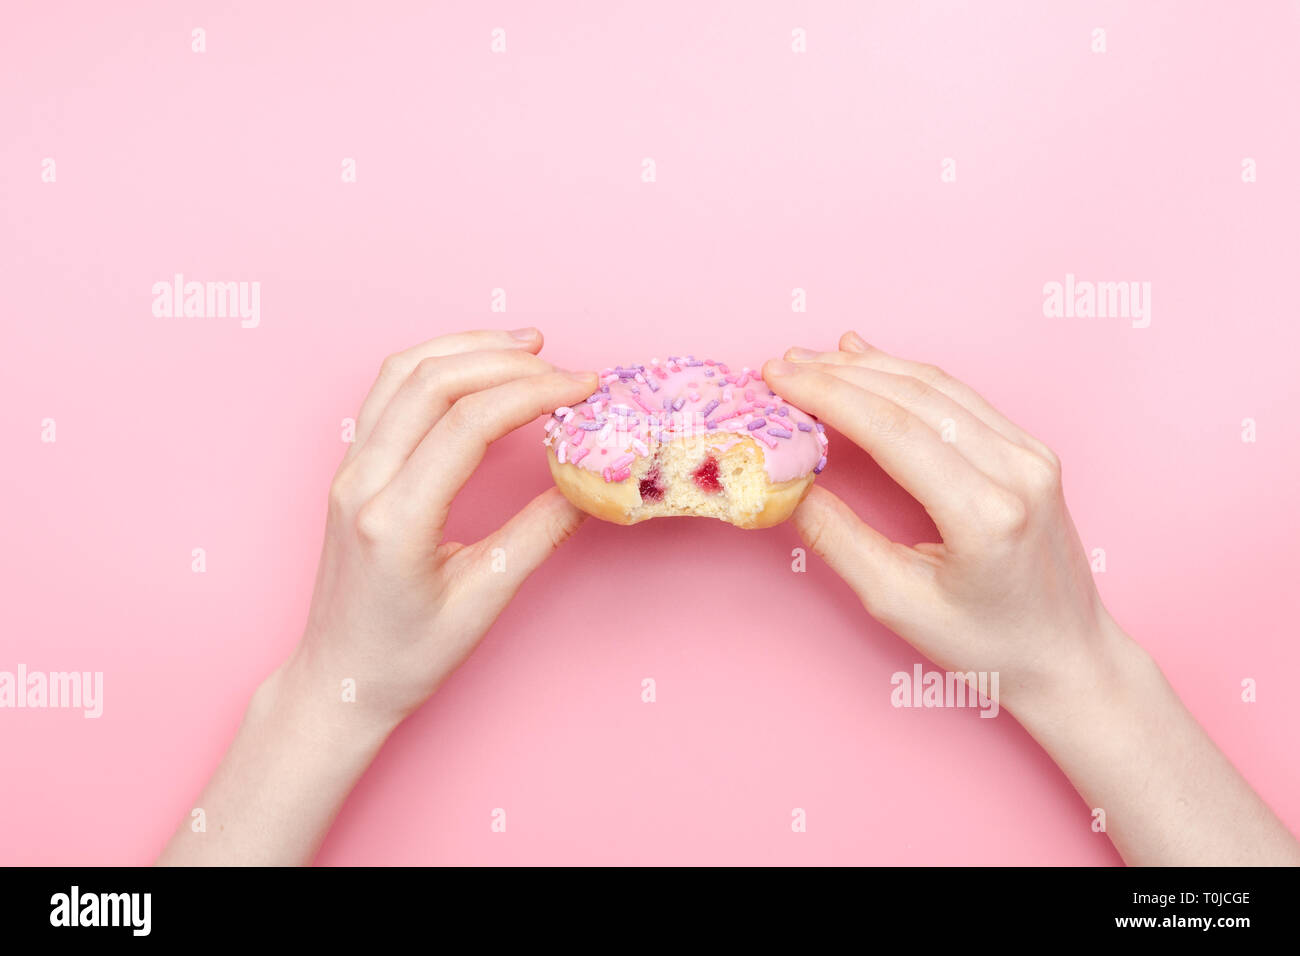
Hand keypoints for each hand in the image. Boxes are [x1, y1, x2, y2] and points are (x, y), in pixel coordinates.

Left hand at [159, 327, 596, 864]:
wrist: (339, 680)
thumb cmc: (406, 656)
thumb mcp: (482, 603)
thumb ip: (536, 534)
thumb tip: (590, 483)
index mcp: (395, 520)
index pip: (467, 424)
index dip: (532, 394)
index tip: (584, 389)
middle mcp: (362, 483)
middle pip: (433, 383)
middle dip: (508, 364)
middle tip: (566, 371)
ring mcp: (349, 470)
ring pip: (403, 374)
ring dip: (468, 349)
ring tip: (527, 346)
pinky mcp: (351, 468)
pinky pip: (388, 392)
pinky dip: (437, 365)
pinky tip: (476, 366)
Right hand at [764, 331, 1299, 864]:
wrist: (1067, 656)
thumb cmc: (987, 646)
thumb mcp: (898, 604)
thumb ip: (838, 538)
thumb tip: (788, 483)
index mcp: (985, 514)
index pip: (893, 430)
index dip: (828, 395)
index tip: (777, 377)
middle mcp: (1016, 471)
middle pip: (912, 398)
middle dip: (838, 375)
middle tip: (781, 366)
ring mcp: (1031, 455)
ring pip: (936, 387)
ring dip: (869, 368)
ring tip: (813, 361)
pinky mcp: (1032, 451)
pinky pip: (959, 397)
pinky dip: (906, 377)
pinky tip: (868, 362)